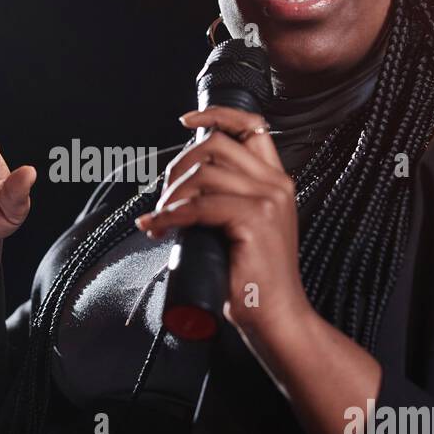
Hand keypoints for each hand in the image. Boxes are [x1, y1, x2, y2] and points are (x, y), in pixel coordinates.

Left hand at [134, 105, 309, 338]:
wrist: (276, 318)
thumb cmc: (252, 281)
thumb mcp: (240, 228)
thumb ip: (225, 200)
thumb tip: (182, 183)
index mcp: (276, 181)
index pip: (252, 125)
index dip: (217, 115)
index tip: (186, 121)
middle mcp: (277, 184)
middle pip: (217, 145)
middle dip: (178, 166)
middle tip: (165, 199)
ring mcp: (269, 201)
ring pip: (205, 172)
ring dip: (171, 194)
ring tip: (161, 220)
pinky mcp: (255, 221)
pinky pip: (200, 205)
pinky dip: (170, 215)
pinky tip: (157, 228)